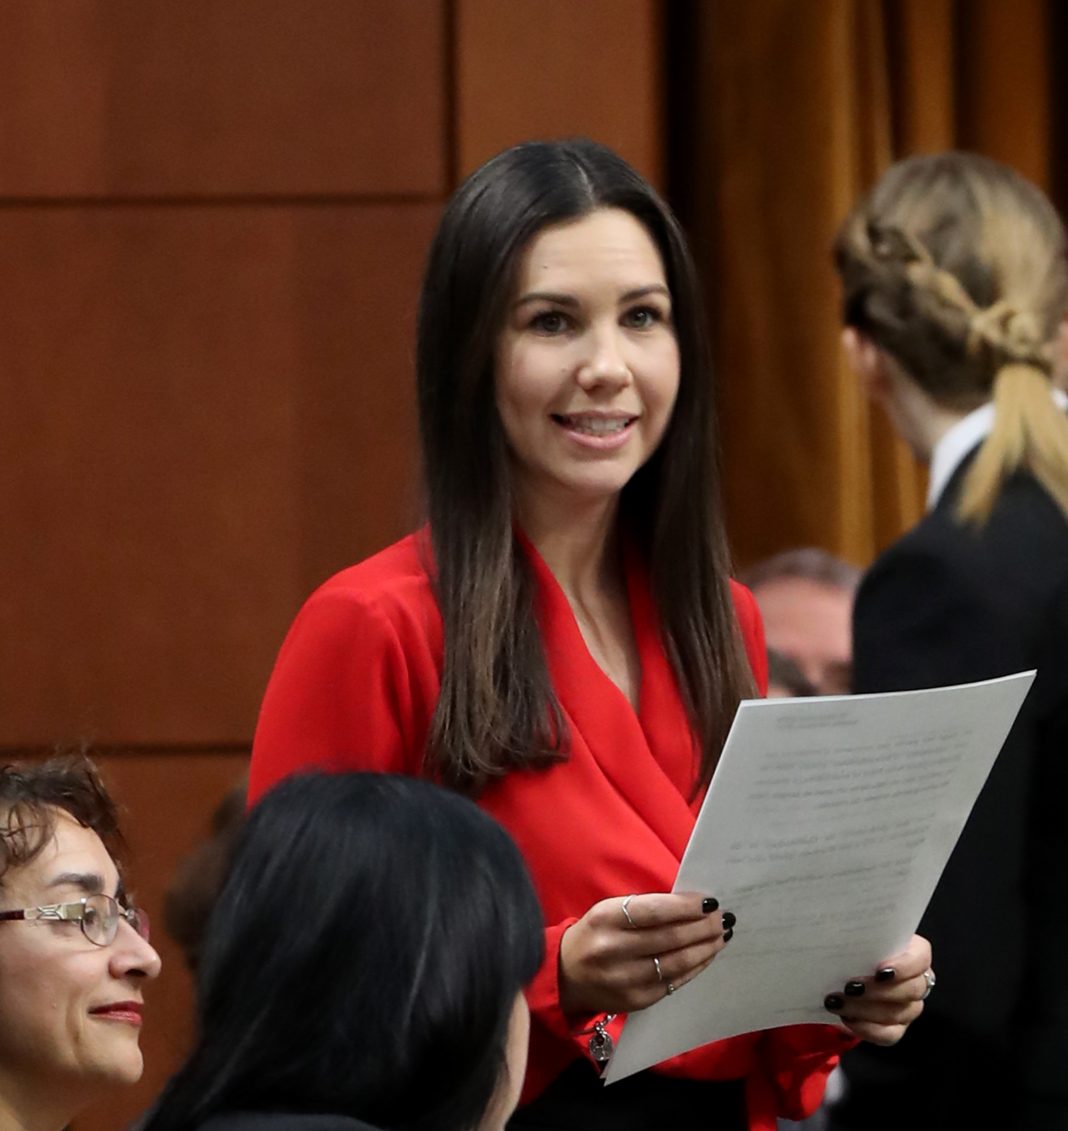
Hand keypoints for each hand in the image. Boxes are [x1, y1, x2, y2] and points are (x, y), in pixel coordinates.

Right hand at [559, 891, 732, 1016]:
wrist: (566, 976)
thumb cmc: (595, 934)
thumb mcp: (609, 911)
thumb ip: (644, 909)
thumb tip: (691, 906)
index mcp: (606, 919)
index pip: (654, 911)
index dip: (685, 907)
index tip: (710, 902)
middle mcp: (613, 950)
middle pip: (670, 938)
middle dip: (702, 927)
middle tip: (724, 919)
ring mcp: (625, 979)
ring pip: (676, 963)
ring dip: (705, 948)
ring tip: (721, 936)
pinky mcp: (636, 1001)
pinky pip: (674, 983)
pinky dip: (695, 968)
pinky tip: (706, 956)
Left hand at [823, 934, 932, 1045]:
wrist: (842, 970)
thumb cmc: (853, 946)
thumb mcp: (855, 934)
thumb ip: (856, 930)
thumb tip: (835, 929)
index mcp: (912, 951)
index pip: (920, 958)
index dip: (904, 966)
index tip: (879, 970)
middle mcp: (916, 981)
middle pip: (910, 990)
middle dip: (878, 991)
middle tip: (849, 987)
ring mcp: (909, 1007)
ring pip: (897, 1013)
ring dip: (865, 1009)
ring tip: (837, 1001)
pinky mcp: (897, 1028)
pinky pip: (888, 1035)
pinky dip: (866, 1029)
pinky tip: (846, 1018)